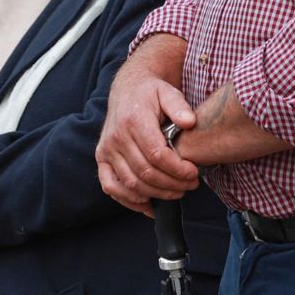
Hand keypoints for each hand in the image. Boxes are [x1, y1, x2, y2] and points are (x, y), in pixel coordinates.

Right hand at [96, 43, 200, 216]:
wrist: (128, 89)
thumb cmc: (151, 93)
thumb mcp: (168, 92)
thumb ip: (179, 106)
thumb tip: (190, 122)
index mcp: (133, 120)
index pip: (156, 154)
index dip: (177, 169)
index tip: (193, 172)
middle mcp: (116, 137)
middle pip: (145, 172)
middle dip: (172, 184)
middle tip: (190, 185)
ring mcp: (106, 149)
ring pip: (131, 183)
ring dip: (156, 194)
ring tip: (177, 192)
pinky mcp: (101, 158)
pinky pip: (111, 186)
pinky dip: (129, 200)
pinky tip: (149, 204)